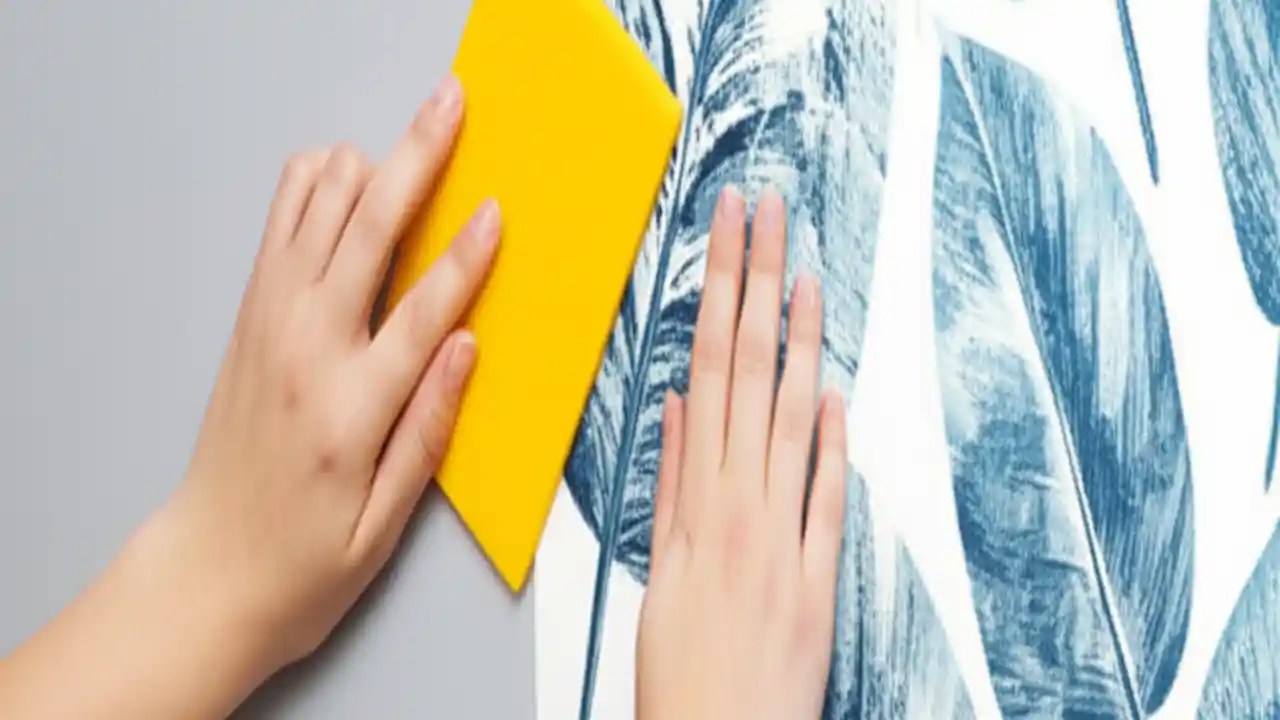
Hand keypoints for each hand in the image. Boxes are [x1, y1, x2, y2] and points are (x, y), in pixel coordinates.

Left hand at [164, 74, 497, 668]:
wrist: (207, 568)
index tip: (497, 210)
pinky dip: (311, 186)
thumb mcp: (385, 520)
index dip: (466, 255)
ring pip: (314, 210)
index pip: (423, 310)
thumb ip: (429, 426)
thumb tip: (468, 345)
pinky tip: (342, 171)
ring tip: (407, 138)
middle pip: (366, 228)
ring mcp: (268, 325)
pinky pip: (278, 227)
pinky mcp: (249, 319)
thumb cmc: (305, 557)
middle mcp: (304, 351)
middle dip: (416, 159)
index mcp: (351, 409)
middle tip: (449, 107)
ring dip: (362, 164)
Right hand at [635, 187, 846, 719]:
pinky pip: (823, 498)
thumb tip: (678, 408)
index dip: (715, 293)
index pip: (703, 368)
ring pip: (783, 419)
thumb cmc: (682, 674)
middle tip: (761, 214)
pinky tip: (831, 389)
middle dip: (750, 284)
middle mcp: (731, 507)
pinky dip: (828, 443)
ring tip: (802, 273)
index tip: (725, 233)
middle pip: (740, 374)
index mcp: (689, 502)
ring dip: (794, 342)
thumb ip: (671, 484)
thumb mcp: (659, 572)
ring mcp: (777, 538)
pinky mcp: (816, 579)